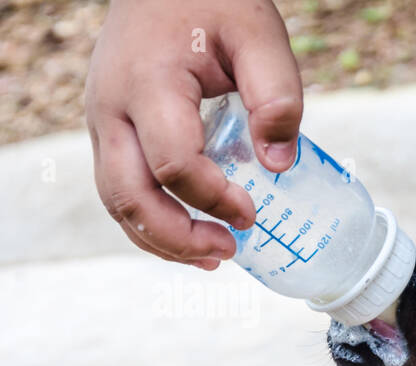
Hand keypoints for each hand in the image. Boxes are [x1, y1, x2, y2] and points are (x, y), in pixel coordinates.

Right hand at [85, 0, 302, 267]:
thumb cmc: (215, 3)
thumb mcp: (260, 35)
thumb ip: (278, 96)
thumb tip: (280, 164)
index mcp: (149, 84)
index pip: (174, 163)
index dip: (213, 198)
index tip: (252, 213)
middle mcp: (111, 108)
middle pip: (130, 195)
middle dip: (178, 237)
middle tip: (229, 251)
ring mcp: (102, 121)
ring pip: (116, 200)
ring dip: (161, 240)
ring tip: (213, 256)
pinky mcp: (108, 131)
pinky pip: (119, 188)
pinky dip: (150, 222)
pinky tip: (189, 238)